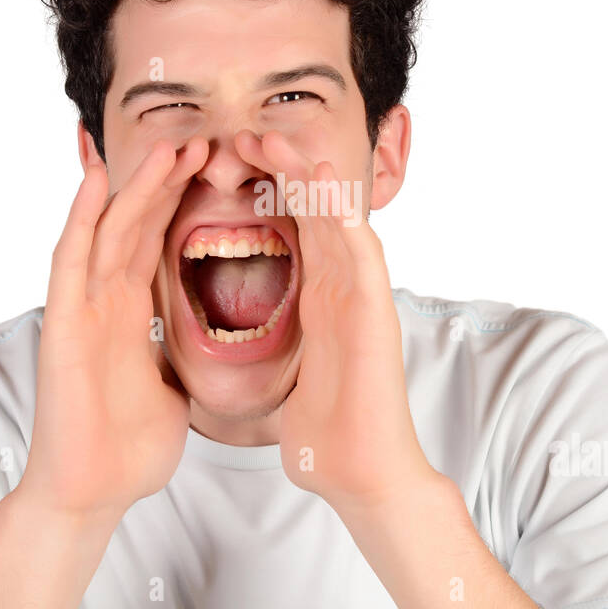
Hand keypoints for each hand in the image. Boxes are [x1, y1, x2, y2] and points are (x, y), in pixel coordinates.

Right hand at [16, 137, 208, 522]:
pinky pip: (72, 260)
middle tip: (202, 142)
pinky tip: (98, 178)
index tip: (215, 170)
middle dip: (167, 182)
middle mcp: (104, 302)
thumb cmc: (127, 448)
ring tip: (168, 146)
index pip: (156, 242)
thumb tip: (197, 340)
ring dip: (135, 186)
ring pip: (107, 230)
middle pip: (136, 225)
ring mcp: (80, 309)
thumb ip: (173, 352)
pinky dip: (83, 216)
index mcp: (129, 313)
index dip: (181, 203)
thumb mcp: (170, 386)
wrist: (94, 492)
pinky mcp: (62, 324)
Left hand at [234, 130, 436, 514]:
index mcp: (320, 298)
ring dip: (309, 175)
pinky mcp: (375, 311)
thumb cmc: (327, 434)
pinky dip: (343, 211)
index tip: (232, 162)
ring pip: (337, 217)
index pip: (295, 228)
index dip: (268, 190)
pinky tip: (323, 179)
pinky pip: (360, 249)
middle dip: (283, 168)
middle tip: (247, 133)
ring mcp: (362, 296)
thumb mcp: (287, 375)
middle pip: (314, 210)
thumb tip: (243, 348)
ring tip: (275, 138)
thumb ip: (276, 347)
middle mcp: (342, 288)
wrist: (359, 475)